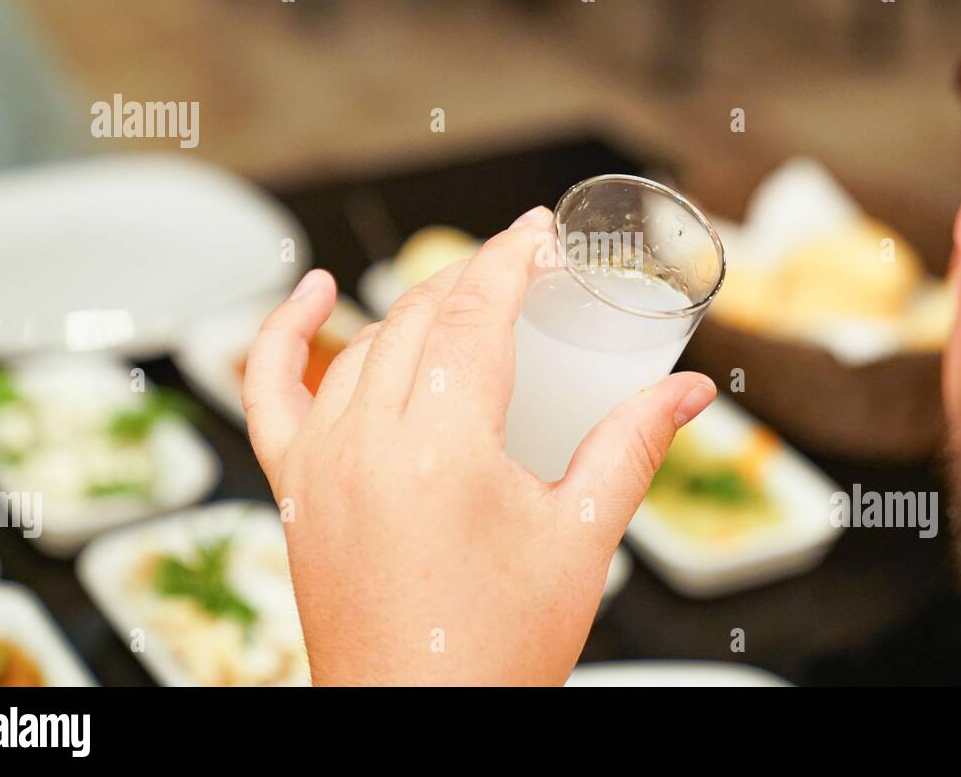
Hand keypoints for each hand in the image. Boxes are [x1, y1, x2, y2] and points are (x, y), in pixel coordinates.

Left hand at [242, 206, 716, 684]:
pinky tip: (309, 296)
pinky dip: (283, 334)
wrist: (419, 726)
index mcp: (442, 447)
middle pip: (418, 316)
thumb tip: (689, 394)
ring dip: (414, 307)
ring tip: (464, 298)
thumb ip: (632, 448)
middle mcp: (368, 442)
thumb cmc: (496, 652)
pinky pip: (270, 391)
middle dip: (474, 277)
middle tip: (522, 270)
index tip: (536, 233)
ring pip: (362, 344)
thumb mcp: (581, 539)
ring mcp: (321, 465)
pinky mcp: (296, 490)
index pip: (472, 313)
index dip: (509, 258)